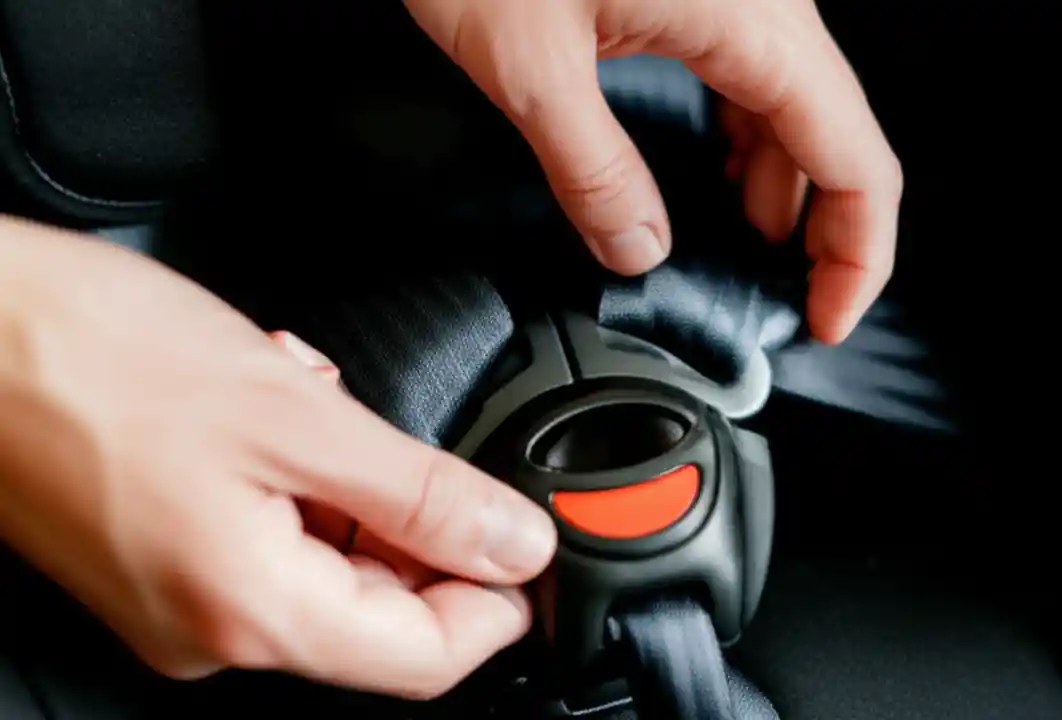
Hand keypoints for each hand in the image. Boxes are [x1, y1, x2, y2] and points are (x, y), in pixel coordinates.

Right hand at [0, 218, 556, 698]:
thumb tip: (514, 545)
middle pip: (381, 616)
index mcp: (255, 612)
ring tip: (312, 405)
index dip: (499, 602)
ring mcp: (182, 605)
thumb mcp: (298, 418)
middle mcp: (214, 633)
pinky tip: (273, 417)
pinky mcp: (162, 566)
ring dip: (352, 489)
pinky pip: (272, 545)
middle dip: (417, 523)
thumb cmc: (92, 357)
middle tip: (400, 439)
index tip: (531, 543)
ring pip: (329, 570)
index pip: (428, 659)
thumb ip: (424, 496)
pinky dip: (299, 483)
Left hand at [406, 0, 902, 343]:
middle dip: (823, 231)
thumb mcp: (529, 64)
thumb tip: (636, 247)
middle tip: (783, 301)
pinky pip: (752, 72)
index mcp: (752, 21)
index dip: (857, 256)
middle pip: (839, 135)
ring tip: (745, 251)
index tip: (825, 318)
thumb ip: (592, 171)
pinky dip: (746, 137)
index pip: (856, 162)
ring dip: (783, 185)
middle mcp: (766, 1)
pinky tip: (715, 173)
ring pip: (797, 104)